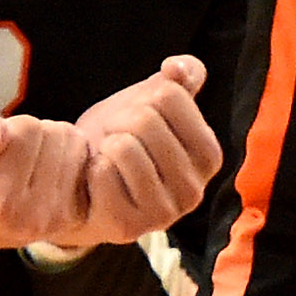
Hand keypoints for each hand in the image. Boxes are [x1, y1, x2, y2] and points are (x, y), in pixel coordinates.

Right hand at [0, 113, 87, 271]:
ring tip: (26, 164)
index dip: (5, 128)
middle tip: (8, 158)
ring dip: (51, 143)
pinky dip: (69, 156)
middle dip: (30, 135)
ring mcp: (60, 216)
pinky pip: (86, 159)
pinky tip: (47, 171)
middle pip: (51, 134)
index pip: (23, 130)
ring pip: (70, 142)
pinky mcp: (78, 214)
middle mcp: (34, 214)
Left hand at [71, 57, 222, 245]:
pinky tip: (99, 180)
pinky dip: (93, 168)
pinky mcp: (130, 227)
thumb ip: (181, 77)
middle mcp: (194, 190)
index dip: (143, 98)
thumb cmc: (125, 139)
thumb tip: (176, 68)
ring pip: (125, 147)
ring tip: (109, 157)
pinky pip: (104, 173)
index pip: (171, 96)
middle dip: (120, 121)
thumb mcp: (154, 101)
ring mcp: (164, 214)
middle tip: (116, 139)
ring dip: (107, 144)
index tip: (138, 119)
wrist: (86, 183)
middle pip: (146, 120)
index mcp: (209, 156)